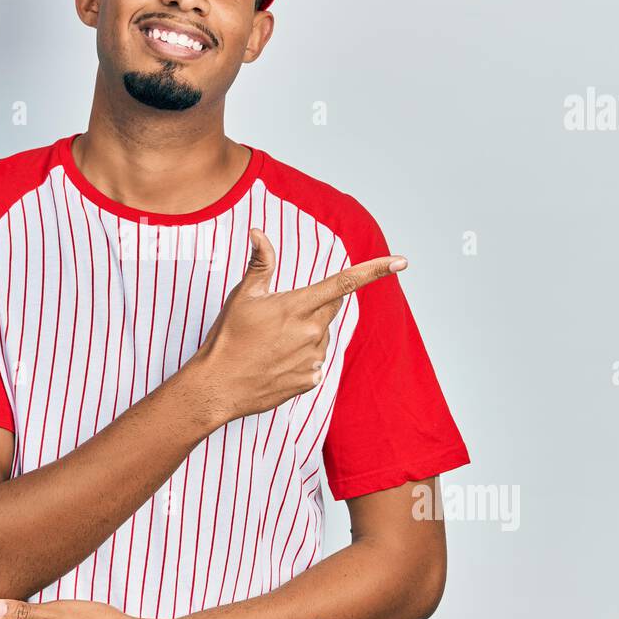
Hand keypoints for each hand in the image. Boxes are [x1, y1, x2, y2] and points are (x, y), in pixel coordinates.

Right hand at [185, 227, 405, 422]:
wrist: (218, 386)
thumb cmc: (227, 337)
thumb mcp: (243, 296)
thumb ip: (261, 262)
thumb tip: (259, 232)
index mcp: (297, 306)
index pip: (344, 282)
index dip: (375, 270)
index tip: (401, 262)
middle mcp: (311, 332)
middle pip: (333, 307)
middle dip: (316, 304)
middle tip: (283, 314)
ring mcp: (313, 358)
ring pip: (322, 335)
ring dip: (307, 333)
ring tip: (272, 343)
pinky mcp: (310, 380)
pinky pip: (316, 362)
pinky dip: (302, 358)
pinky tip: (277, 362)